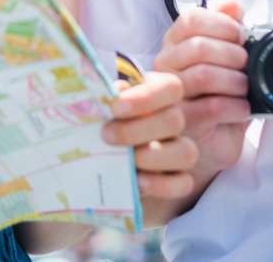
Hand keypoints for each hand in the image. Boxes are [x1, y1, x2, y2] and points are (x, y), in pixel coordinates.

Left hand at [100, 72, 198, 201]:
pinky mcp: (176, 181)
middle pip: (174, 120)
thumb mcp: (94, 106)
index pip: (169, 87)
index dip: (146, 97)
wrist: (86, 159)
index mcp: (155, 94)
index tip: (115, 107)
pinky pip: (183, 184)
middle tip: (106, 135)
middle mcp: (170, 121)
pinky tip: (137, 182)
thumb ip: (102, 96)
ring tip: (126, 161)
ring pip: (186, 152)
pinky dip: (161, 184)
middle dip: (137, 130)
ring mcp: (177, 152)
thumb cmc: (92, 123)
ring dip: (154, 157)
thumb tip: (109, 92)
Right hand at [153, 1, 251, 175]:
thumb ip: (227, 30)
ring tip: (244, 89)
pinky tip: (242, 109)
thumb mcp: (225, 62)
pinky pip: (212, 106)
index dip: (221, 24)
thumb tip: (232, 4)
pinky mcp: (182, 123)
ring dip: (235, 80)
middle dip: (232, 54)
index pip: (190, 20)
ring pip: (203, 75)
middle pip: (197, 46)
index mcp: (174, 45)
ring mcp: (169, 96)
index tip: (240, 35)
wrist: (210, 144)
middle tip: (246, 66)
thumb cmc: (216, 98)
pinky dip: (236, 106)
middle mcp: (165, 67)